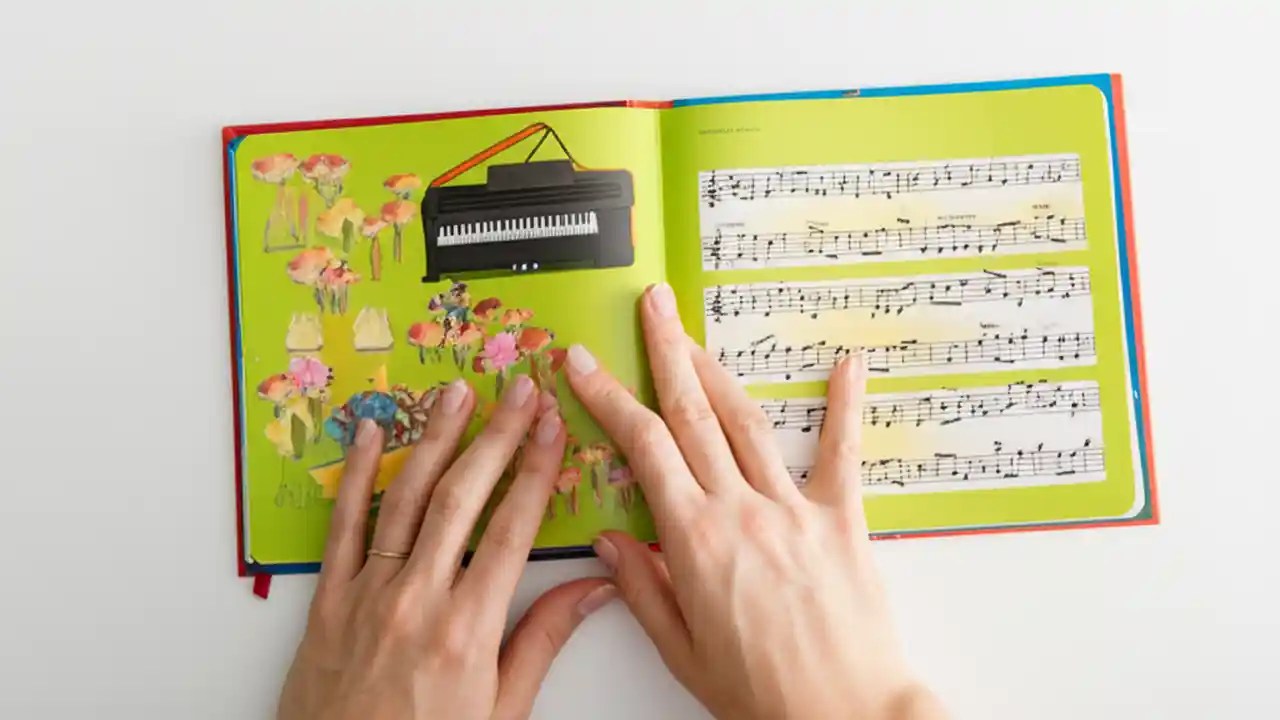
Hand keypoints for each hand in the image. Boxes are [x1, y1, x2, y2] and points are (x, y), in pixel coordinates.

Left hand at [278, 376, 616, 719]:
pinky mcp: (326, 602)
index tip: (552, 425)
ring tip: (456, 393)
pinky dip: (356, 476)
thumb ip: (542, 642)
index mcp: (467, 629)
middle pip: (461, 498)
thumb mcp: (500, 712)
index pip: (512, 529)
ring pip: (404, 499)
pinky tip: (372, 436)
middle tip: (518, 390)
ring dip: (435, 439)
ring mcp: (367, 596)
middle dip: (495, 436)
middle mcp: (417, 600)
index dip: (535, 469)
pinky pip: (342, 526)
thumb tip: (594, 589)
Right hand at [564, 283, 945, 719]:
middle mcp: (742, 510)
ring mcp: (794, 509)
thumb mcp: (682, 650)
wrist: (845, 715)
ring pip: (747, 421)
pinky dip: (843, 406)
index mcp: (695, 541)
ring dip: (717, 368)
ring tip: (696, 330)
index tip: (584, 364)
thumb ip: (643, 588)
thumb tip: (612, 541)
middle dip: (665, 352)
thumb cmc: (762, 693)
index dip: (610, 397)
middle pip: (692, 414)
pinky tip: (847, 365)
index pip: (643, 448)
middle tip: (651, 305)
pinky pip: (841, 453)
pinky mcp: (841, 520)